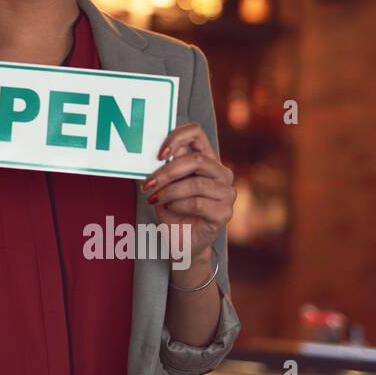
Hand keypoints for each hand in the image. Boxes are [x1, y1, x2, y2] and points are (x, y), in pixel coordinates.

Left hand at [141, 123, 234, 260]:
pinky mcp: (225, 213)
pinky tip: (170, 209)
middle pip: (197, 160)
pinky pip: (198, 203)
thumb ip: (166, 165)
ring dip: (169, 192)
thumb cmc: (171, 208)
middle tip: (148, 184)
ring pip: (196, 184)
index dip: (177, 137)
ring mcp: (227, 193)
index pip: (196, 133)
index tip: (159, 154)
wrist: (180, 241)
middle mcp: (221, 173)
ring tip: (156, 199)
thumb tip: (158, 151)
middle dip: (167, 172)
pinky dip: (178, 205)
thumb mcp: (164, 184)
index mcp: (206, 159)